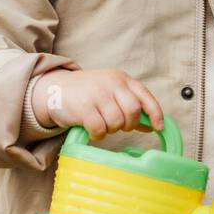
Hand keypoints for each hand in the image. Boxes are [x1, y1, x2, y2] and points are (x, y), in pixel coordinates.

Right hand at [31, 68, 163, 139]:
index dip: (155, 114)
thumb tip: (151, 124)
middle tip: (118, 126)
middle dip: (128, 125)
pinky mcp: (84, 108)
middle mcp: (111, 84)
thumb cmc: (87, 92)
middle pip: (133, 112)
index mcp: (121, 78)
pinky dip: (98, 135)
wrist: (55, 88)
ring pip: (117, 123)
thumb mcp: (110, 91)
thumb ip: (129, 104)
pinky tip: (92, 130)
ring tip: (101, 125)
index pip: (145, 97)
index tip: (158, 127)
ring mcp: (97, 95)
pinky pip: (100, 130)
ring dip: (110, 130)